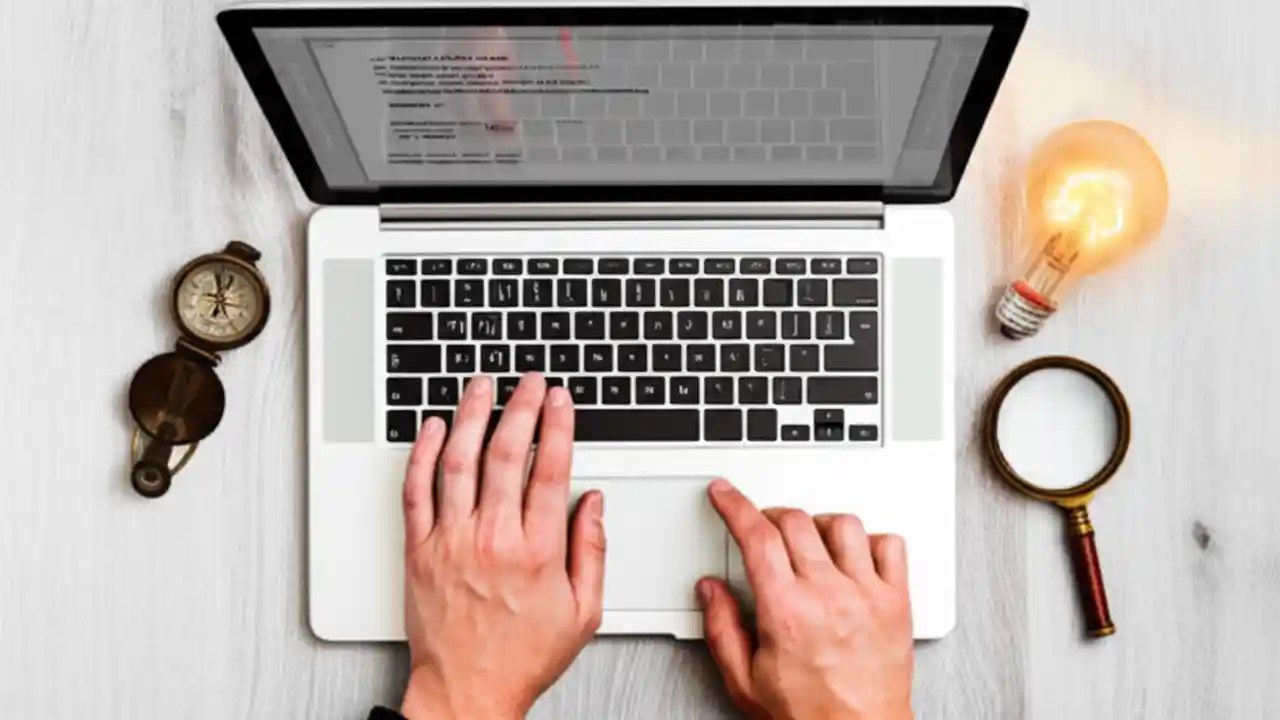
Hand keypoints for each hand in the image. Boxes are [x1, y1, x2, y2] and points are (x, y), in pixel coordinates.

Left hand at [399, 374, 605, 719]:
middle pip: (505, 454)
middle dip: (521, 407)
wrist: (467, 691)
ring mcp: (451, 541)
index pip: (550, 469)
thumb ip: (592, 552)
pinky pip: (416, 491)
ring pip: (459, 461)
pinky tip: (434, 429)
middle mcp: (493, 539)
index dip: (558, 426)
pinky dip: (424, 454)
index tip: (561, 400)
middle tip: (529, 383)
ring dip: (472, 416)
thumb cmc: (522, 657)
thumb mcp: (584, 612)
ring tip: (482, 387)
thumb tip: (594, 504)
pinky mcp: (420, 550)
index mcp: (537, 551)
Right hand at [698, 480, 913, 719]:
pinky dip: (870, 540)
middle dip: (770, 515)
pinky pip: (890, 546)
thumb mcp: (744, 681)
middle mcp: (828, 595)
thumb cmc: (809, 718)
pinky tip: (854, 556)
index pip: (756, 536)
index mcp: (786, 611)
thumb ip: (722, 628)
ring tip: (808, 542)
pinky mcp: (896, 602)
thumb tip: (710, 589)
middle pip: (795, 521)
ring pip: (842, 524)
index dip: (735, 506)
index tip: (725, 493)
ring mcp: (866, 595)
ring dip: (818, 524)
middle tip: (762, 527)